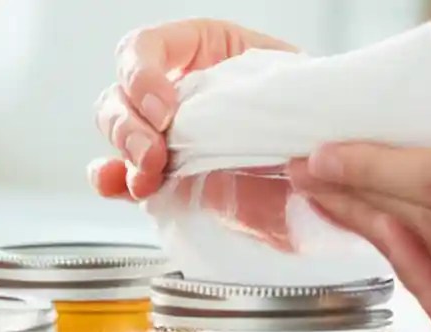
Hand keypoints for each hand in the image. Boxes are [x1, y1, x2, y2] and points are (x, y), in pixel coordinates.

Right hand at [89, 19, 294, 200]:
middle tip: (156, 154)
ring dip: (126, 155)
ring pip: (115, 130)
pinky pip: (118, 174)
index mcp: (199, 49)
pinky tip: (116, 185)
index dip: (143, 74)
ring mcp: (159, 132)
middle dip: (130, 127)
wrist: (319, 161)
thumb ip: (270, 86)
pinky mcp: (158, 173)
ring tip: (149, 178)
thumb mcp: (293, 82)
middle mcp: (171, 88)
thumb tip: (264, 104)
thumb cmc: (307, 111)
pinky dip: (111, 180)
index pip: (145, 46)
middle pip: (119, 93)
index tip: (166, 110)